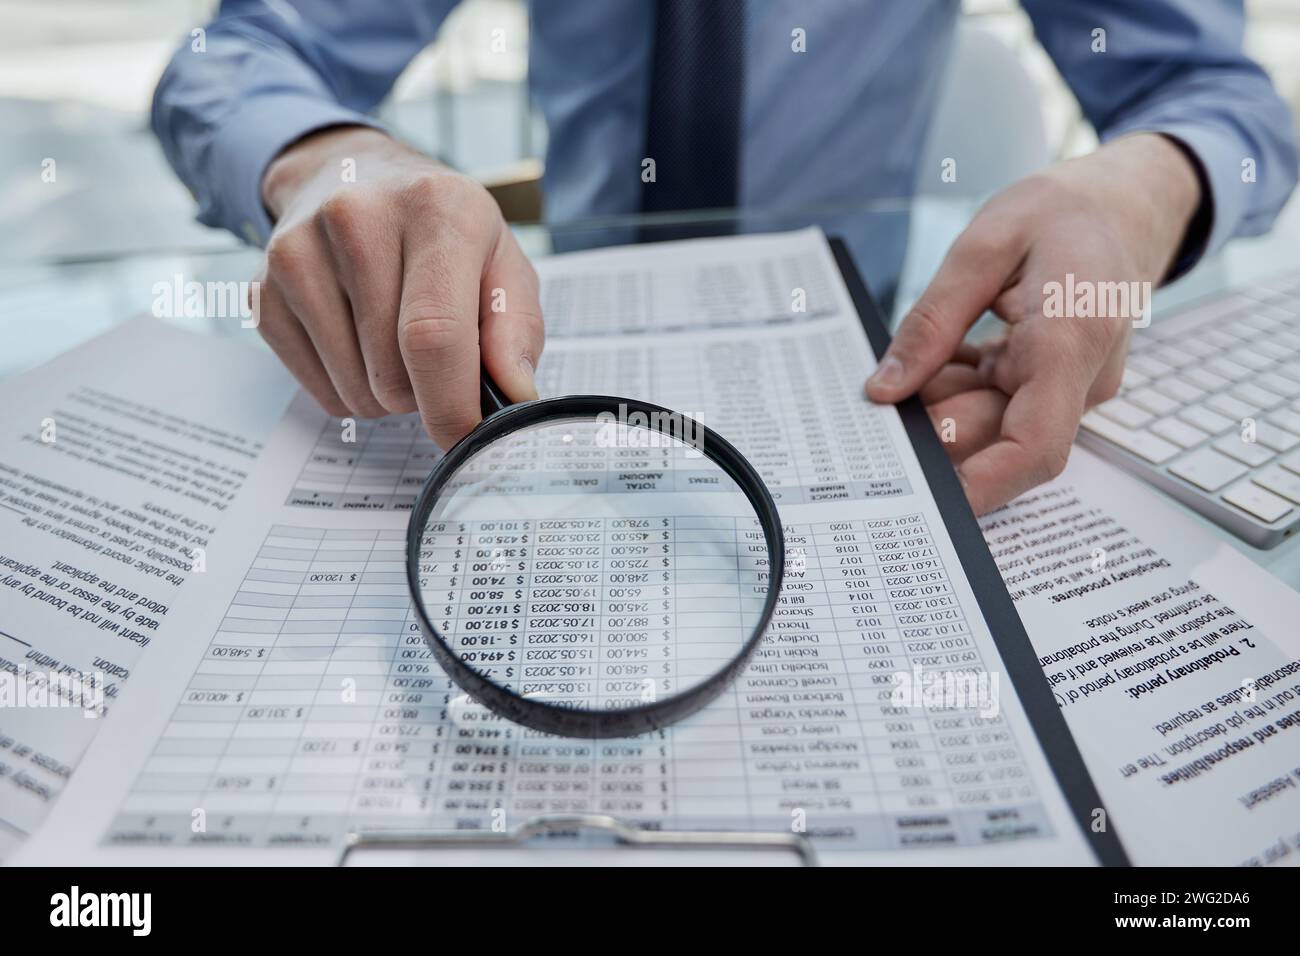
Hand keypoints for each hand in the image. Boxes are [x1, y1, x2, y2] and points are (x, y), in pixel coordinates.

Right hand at [257, 126, 542, 446]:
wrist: (351, 177)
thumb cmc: (441, 231)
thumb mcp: (502, 262)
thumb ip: (517, 331)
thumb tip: (515, 395)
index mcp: (434, 208)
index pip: (434, 335)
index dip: (452, 405)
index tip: (466, 436)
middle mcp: (355, 218)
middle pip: (391, 374)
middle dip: (424, 394)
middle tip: (435, 357)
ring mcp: (296, 253)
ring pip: (353, 391)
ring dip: (386, 394)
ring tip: (396, 340)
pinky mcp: (262, 291)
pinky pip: (316, 392)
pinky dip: (347, 387)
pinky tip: (358, 338)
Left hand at [866, 134, 1201, 513]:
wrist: (1125, 205)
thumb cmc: (1063, 214)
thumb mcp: (985, 244)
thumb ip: (933, 321)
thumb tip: (884, 389)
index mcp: (1071, 338)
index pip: (1037, 443)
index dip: (983, 485)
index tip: (931, 500)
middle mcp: (1079, 378)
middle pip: (998, 439)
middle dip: (933, 427)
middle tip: (879, 400)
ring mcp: (1069, 388)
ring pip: (991, 425)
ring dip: (940, 403)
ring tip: (917, 356)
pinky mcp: (1051, 386)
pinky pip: (997, 406)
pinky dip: (957, 389)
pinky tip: (940, 358)